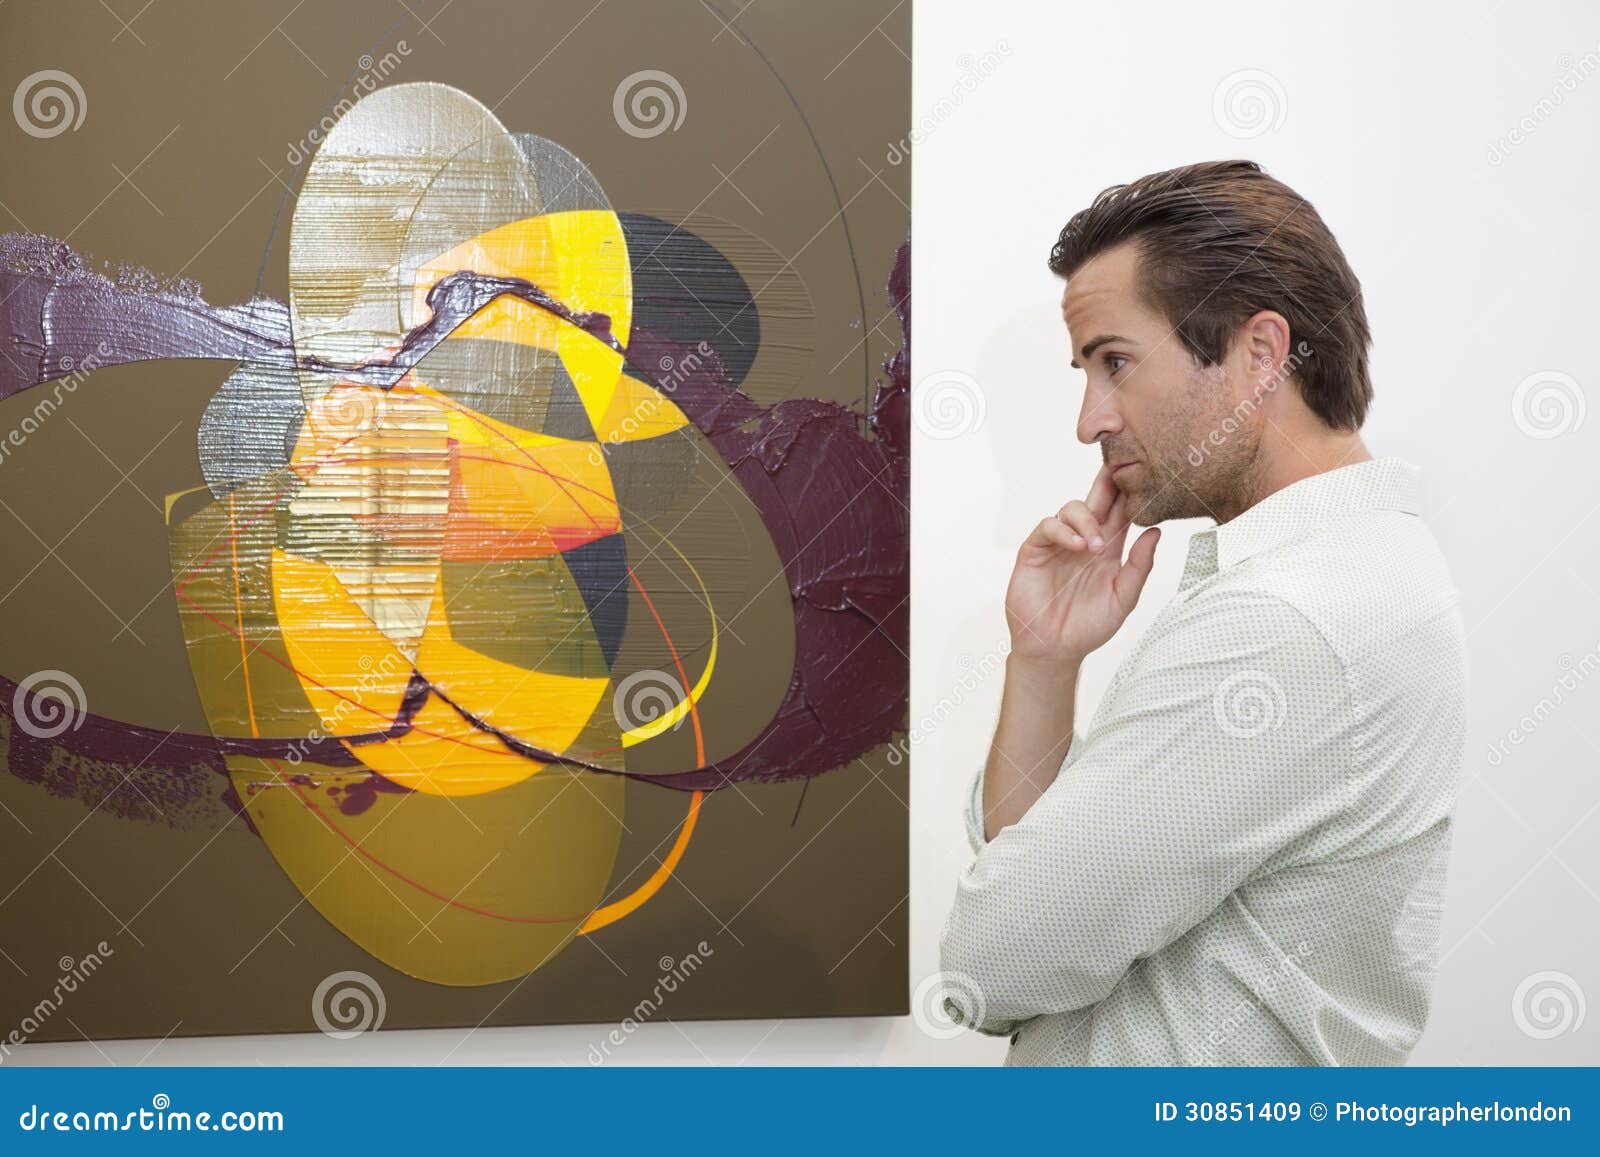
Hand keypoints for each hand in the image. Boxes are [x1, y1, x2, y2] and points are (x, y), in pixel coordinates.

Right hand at [1004, 463, 1161, 665]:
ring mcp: (1059, 542)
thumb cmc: (1089, 626)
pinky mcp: (1036, 549)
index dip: (1131, 493)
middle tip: (1119, 467)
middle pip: (1097, 499)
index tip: (1146, 475)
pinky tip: (1076, 546)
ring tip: (1096, 546)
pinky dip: (1062, 530)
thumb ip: (1139, 566)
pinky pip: (1048, 526)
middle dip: (1107, 481)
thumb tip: (1156, 533)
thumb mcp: (1123, 598)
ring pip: (1072, 508)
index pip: (1121, 512)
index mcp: (1109, 548)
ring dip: (1086, 519)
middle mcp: (1085, 539)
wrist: (1055, 648)